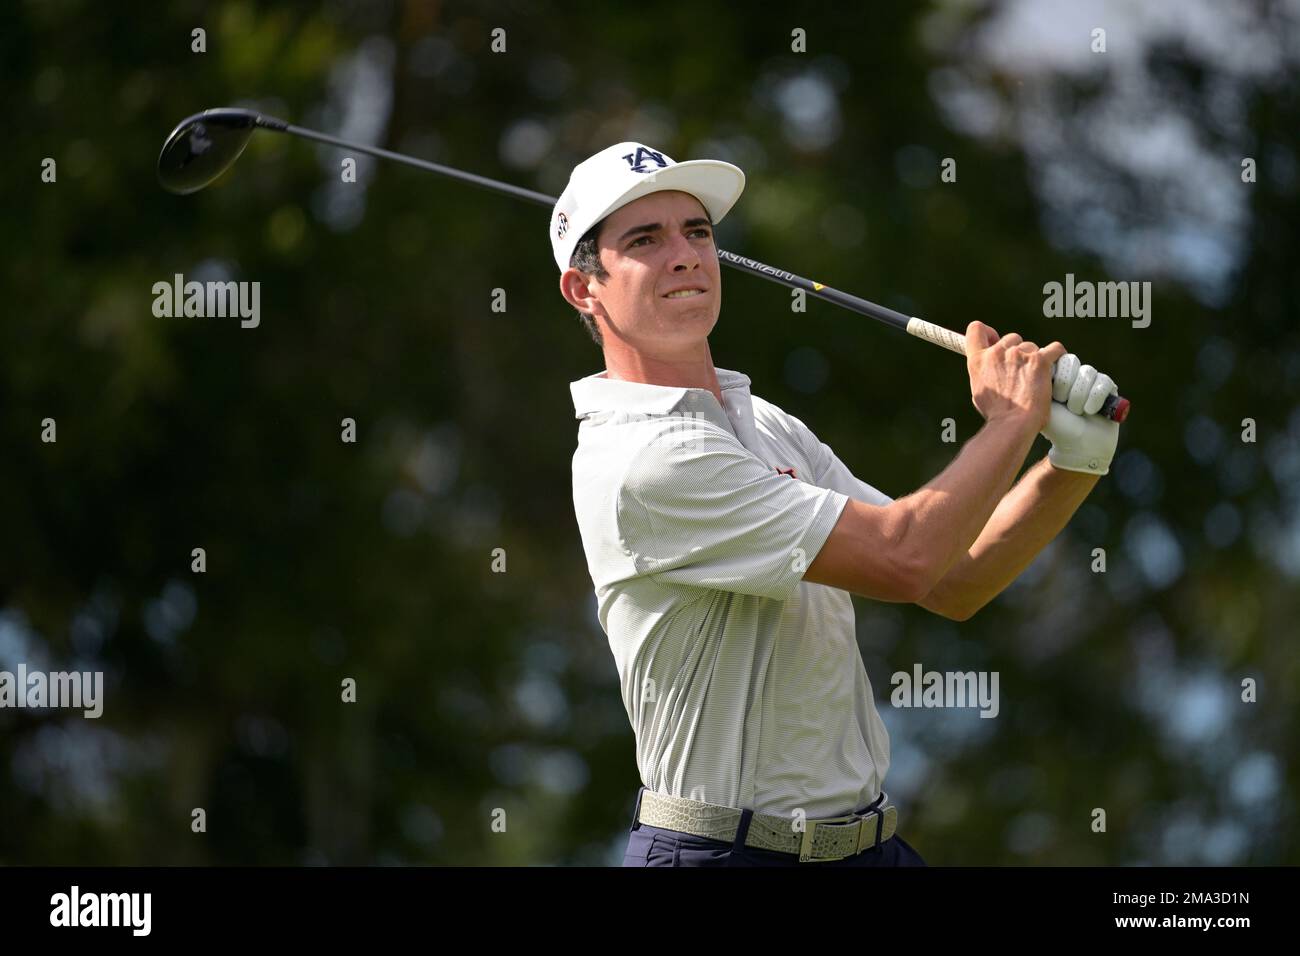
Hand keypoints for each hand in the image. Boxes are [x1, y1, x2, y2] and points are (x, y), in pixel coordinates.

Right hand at [965, 321, 1065, 432]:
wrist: (1012, 424)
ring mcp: (1018, 354)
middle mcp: (997, 353)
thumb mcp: (979, 390)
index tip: (995, 339)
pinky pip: (1054, 349)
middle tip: (1021, 371)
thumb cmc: (996, 414)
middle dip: (1017, 351)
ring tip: (1036, 379)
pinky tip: (1056, 365)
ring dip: (1034, 359)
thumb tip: (991, 368)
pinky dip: (1057, 355)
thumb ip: (984, 372)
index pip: (976, 329)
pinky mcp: (1040, 360)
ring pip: (1032, 346)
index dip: (988, 332)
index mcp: (978, 360)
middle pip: (1011, 338)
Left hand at [1042, 354, 1120, 474]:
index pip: (1057, 359)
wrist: (1077, 446)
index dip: (1055, 375)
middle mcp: (1073, 376)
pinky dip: (1094, 398)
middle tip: (1062, 402)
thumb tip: (1035, 361)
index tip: (1052, 394)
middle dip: (1066, 384)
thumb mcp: (1042, 402)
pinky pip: (1103, 382)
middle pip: (1072, 361)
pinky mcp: (1108, 388)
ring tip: (1075, 411)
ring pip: (1087, 372)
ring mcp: (1092, 381)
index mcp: (1056, 376)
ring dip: (1079, 395)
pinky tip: (1089, 411)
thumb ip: (1038, 381)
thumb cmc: (1056, 427)